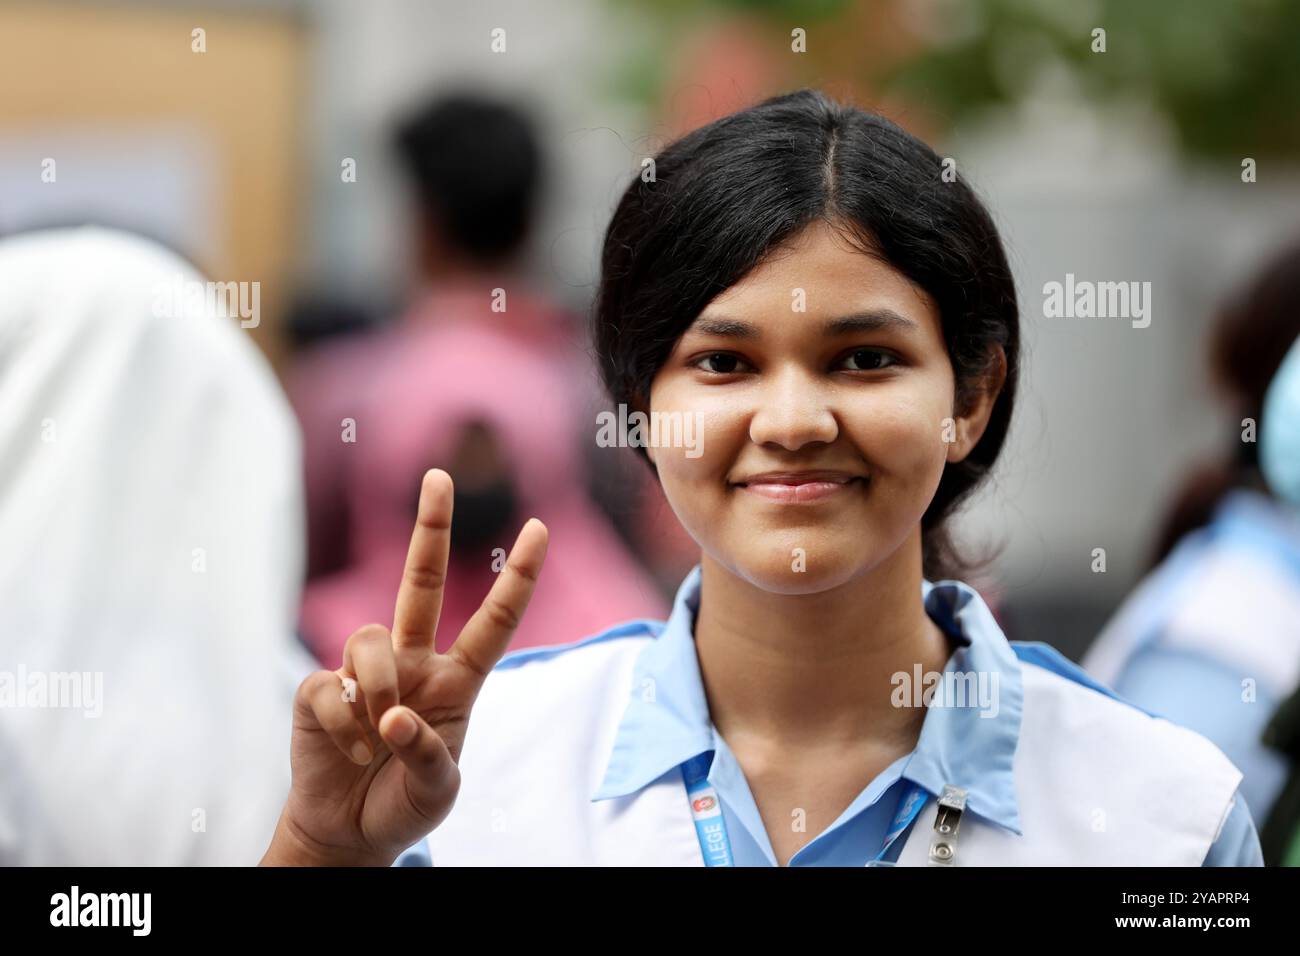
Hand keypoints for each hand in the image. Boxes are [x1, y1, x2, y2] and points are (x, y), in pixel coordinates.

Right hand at [261, 468, 547, 865]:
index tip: (541, 528)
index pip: (493, 623)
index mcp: (456, 682)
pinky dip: (342, 724)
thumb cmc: (403, 804)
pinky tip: (349, 750)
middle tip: (439, 477)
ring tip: (375, 737)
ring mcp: (365, 674)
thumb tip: (394, 716)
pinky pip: (330, 685)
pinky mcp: (319, 692)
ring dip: (377, 685)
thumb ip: (428, 756)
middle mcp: (413, 665)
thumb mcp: (437, 792)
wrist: (349, 833)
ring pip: (370, 638)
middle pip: (421, 583)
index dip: (519, 578)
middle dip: (431, 530)